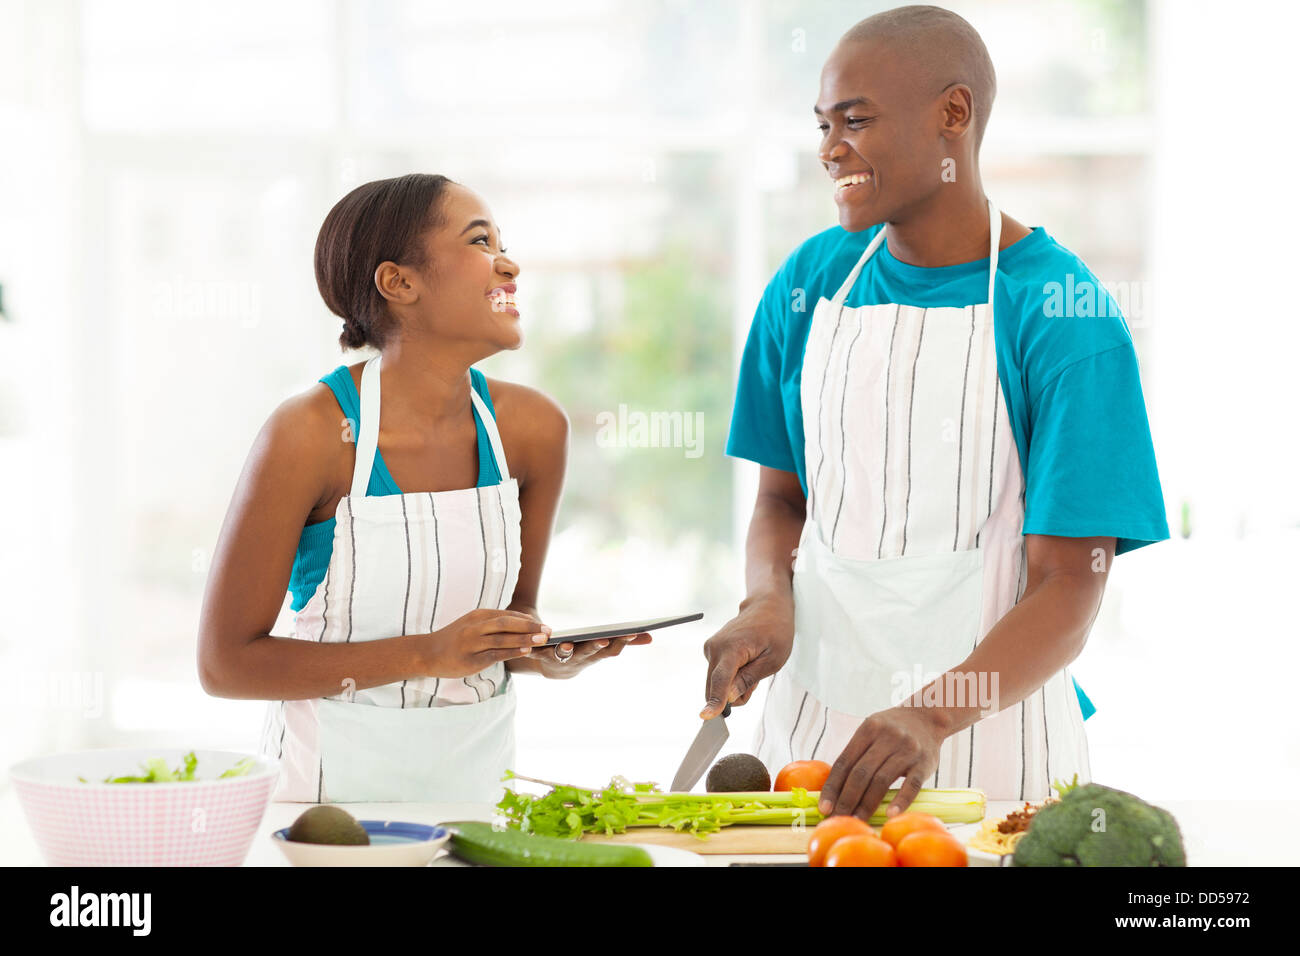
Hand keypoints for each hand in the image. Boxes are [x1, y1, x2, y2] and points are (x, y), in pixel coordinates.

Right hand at [421, 609, 550, 678]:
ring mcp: (472, 643)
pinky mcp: (470, 659)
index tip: (543, 624)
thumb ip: (494, 625)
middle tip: (548, 630)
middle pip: (507, 624)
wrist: (428, 653)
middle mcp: (475, 626)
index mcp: (477, 615)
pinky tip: (526, 652)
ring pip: (502, 639)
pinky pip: (495, 655)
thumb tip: (523, 627)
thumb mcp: (472, 625)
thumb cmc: (456, 639)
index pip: (507, 615)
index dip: (527, 620)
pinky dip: (512, 652)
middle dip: (530, 627)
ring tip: (542, 641)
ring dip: (525, 639)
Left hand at [524, 633, 653, 678]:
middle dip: (595, 646)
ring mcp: (561, 659)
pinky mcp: (542, 655)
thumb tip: (651, 637)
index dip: (621, 642)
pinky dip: (535, 648)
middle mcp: (580, 659)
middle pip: (589, 652)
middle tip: (602, 639)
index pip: (611, 650)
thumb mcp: (605, 647)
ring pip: (563, 654)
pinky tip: (535, 639)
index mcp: (596, 655)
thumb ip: (625, 642)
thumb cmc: (585, 653)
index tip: (631, 631)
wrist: (555, 671)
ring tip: (567, 644)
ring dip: (565, 651)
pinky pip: (538, 652)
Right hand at [699, 594, 793, 718]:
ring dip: (734, 685)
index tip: (706, 717)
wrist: (767, 607)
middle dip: (734, 694)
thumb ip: (748, 679)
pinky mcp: (711, 651)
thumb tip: (730, 698)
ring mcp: (710, 648)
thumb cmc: (775, 631)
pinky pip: (718, 675)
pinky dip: (731, 677)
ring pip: (716, 683)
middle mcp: (715, 647)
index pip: (720, 680)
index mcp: (732, 648)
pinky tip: (745, 663)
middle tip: (755, 682)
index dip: (715, 701)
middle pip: (716, 686)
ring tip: (753, 666)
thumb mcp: (773, 660)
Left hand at [817, 705, 946, 820]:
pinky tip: (890, 815)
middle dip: (847, 799)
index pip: (844, 762)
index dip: (832, 787)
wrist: (928, 716)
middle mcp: (887, 737)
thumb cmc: (892, 730)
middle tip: (839, 819)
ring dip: (867, 804)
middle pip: (861, 773)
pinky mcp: (925, 762)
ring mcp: (907, 749)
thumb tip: (834, 789)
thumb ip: (856, 754)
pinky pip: (912, 784)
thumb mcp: (872, 730)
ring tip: (859, 821)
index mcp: (868, 729)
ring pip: (882, 780)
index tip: (823, 807)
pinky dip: (900, 800)